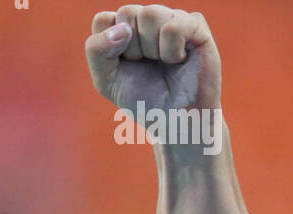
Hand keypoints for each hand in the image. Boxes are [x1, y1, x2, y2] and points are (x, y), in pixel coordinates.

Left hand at [86, 7, 221, 112]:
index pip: (103, 20)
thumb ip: (97, 51)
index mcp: (124, 30)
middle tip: (146, 66)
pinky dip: (171, 51)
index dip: (109, 46)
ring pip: (150, 14)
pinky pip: (173, 26)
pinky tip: (179, 60)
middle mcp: (147, 20)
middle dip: (132, 49)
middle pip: (127, 13)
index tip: (122, 66)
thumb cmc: (143, 101)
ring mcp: (171, 18)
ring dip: (152, 49)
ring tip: (164, 63)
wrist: (175, 122)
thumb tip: (121, 28)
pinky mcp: (195, 24)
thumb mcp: (106, 82)